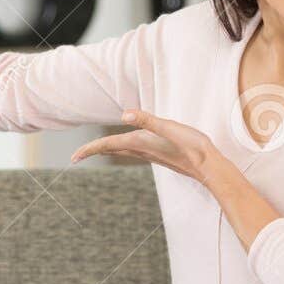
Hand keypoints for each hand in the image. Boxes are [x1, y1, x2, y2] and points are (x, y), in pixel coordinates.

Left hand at [71, 110, 220, 181]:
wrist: (210, 168)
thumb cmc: (194, 147)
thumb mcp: (172, 128)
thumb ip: (149, 121)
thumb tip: (125, 115)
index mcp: (142, 143)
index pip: (110, 145)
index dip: (90, 149)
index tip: (73, 157)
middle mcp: (144, 151)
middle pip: (112, 150)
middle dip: (94, 152)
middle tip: (76, 157)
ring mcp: (152, 154)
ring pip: (122, 151)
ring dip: (107, 150)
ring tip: (96, 149)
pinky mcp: (160, 154)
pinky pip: (134, 151)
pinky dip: (123, 148)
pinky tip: (128, 146)